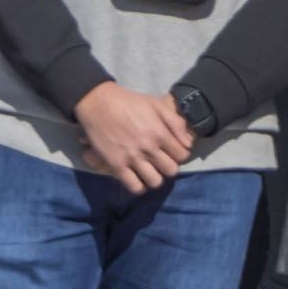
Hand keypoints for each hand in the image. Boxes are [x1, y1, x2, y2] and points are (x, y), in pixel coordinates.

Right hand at [73, 79, 197, 188]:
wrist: (99, 103)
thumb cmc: (129, 102)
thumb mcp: (156, 104)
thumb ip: (175, 123)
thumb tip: (188, 143)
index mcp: (160, 132)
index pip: (182, 155)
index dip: (180, 154)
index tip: (172, 151)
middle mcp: (148, 148)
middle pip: (171, 170)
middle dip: (169, 166)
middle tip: (161, 160)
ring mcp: (132, 158)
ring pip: (155, 182)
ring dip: (156, 177)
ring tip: (151, 170)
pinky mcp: (116, 165)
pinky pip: (134, 187)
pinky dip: (139, 186)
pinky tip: (138, 177)